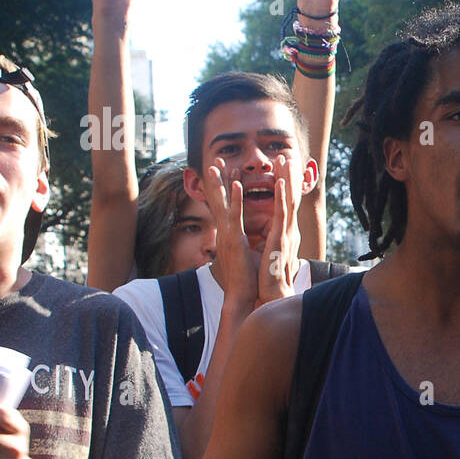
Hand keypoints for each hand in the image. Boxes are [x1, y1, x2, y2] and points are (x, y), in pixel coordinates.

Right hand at [205, 165, 260, 311]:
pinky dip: (235, 199)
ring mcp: (229, 235)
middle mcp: (226, 232)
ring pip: (223, 204)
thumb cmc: (245, 278)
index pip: (224, 207)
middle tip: (214, 161)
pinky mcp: (236, 240)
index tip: (222, 173)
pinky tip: (236, 184)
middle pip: (218, 201)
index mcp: (230, 234)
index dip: (222, 190)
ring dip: (220, 184)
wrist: (243, 296)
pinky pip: (235, 216)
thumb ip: (242, 244)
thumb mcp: (244, 255)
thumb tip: (242, 239)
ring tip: (217, 165)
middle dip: (216, 181)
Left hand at [256, 155, 300, 306]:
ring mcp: (284, 233)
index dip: (285, 185)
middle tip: (287, 156)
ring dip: (287, 179)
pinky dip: (282, 198)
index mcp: (281, 231)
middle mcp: (286, 229)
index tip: (282, 169)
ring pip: (287, 200)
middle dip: (288, 176)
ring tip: (285, 161)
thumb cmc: (267, 276)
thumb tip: (266, 233)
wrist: (271, 294)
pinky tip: (282, 184)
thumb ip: (268, 239)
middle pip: (289, 197)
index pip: (284, 203)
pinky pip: (281, 215)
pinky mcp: (280, 239)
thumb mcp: (266, 252)